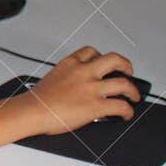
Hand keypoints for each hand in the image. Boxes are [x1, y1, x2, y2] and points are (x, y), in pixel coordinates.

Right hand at [22, 47, 139, 134]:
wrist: (31, 112)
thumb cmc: (37, 100)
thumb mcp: (52, 78)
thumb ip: (67, 77)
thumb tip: (76, 88)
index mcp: (71, 63)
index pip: (91, 52)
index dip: (101, 57)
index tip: (105, 63)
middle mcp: (84, 72)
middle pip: (114, 59)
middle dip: (126, 65)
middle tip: (128, 72)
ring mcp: (92, 88)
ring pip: (123, 83)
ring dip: (132, 90)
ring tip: (134, 96)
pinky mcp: (96, 105)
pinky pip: (120, 106)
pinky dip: (127, 111)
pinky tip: (126, 114)